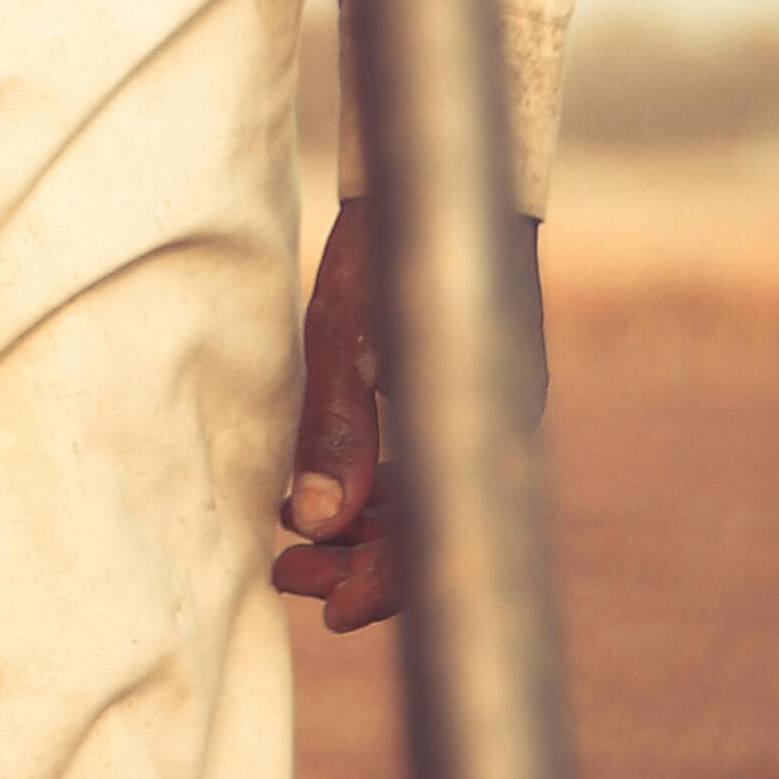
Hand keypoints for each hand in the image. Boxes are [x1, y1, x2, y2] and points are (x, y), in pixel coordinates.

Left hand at [272, 198, 545, 634]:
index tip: (326, 613)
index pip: (437, 533)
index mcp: (483, 415)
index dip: (381, 585)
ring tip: (291, 546)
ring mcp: (481, 403)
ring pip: (426, 498)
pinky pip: (425, 462)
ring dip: (362, 531)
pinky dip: (377, 490)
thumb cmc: (394, 241)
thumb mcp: (349, 335)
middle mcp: (494, 420)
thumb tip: (315, 524)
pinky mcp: (463, 386)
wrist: (435, 165)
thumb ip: (337, 430)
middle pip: (432, 525)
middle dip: (358, 564)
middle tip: (284, 575)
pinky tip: (327, 494)